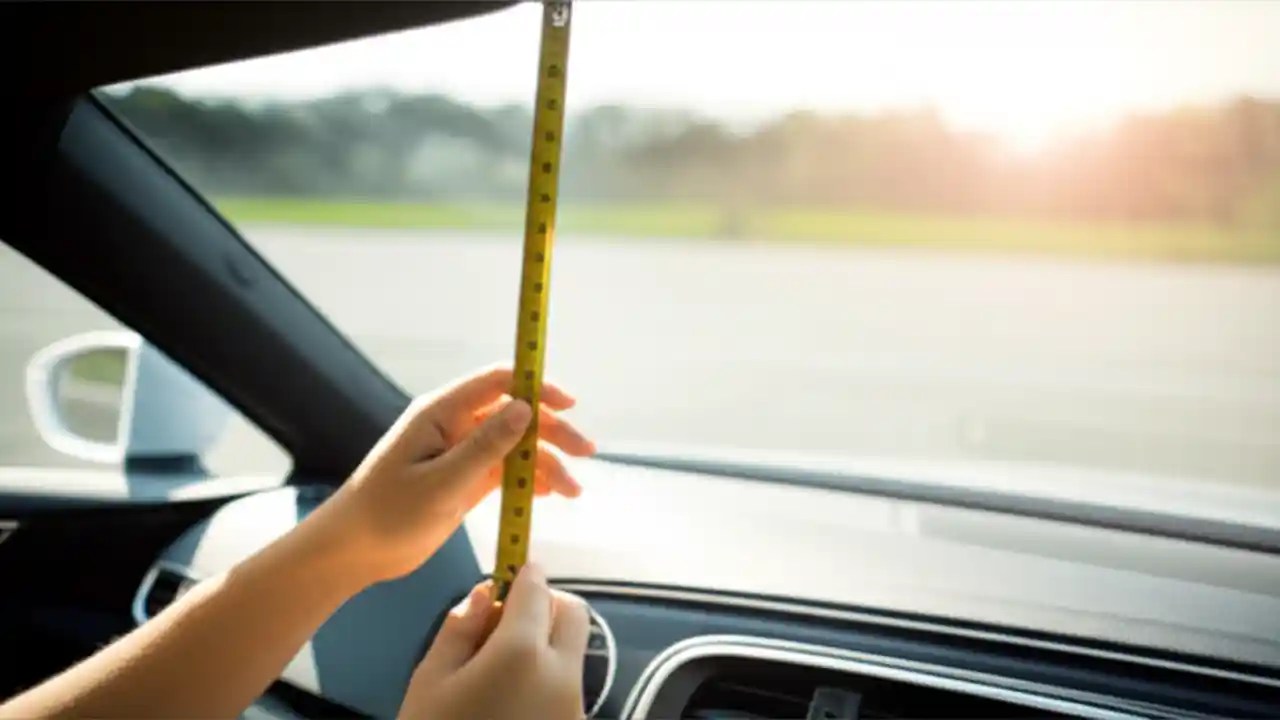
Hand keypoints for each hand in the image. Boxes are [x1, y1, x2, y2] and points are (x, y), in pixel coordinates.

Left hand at [303, 365, 595, 585]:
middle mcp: (455, 427)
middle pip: (515, 415)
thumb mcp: (440, 482)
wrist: (355, 552)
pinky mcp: (464, 481)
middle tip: (585, 452)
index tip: (569, 404)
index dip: (536, 386)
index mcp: (442, 413)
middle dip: (552, 431)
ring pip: (515, 447)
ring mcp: (461, 454)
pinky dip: (529, 480)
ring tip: (573, 491)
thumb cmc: (387, 513)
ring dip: (546, 463)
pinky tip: (549, 493)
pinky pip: (506, 471)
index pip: (498, 382)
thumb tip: (525, 408)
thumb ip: (485, 446)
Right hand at [399, 564, 588, 719]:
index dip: (522, 572)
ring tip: (499, 666)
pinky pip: (568, 685)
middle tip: (506, 618)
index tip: (510, 567)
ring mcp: (576, 706)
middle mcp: (562, 673)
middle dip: (545, 604)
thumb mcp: (431, 681)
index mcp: (522, 652)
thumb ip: (460, 627)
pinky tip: (511, 698)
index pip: (536, 588)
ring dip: (546, 642)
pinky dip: (548, 675)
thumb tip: (483, 593)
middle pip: (572, 614)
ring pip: (573, 651)